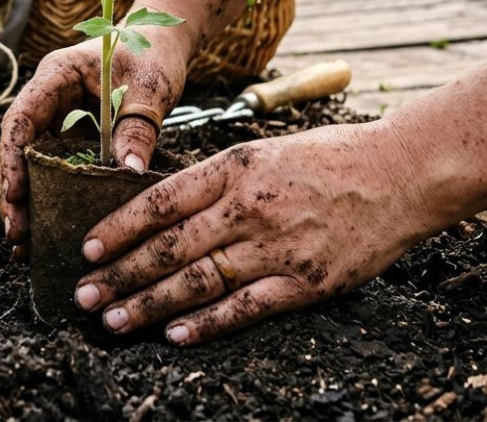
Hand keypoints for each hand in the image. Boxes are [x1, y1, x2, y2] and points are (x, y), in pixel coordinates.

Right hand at [0, 25, 190, 245]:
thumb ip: (138, 125)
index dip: (13, 158)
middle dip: (12, 192)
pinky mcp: (70, 137)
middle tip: (15, 234)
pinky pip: (52, 169)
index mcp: (56, 76)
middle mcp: (48, 99)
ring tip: (23, 245)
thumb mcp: (151, 87)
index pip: (22, 118)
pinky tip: (46, 232)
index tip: (14, 194)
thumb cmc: (153, 54)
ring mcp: (56, 119)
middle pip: (17, 148)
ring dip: (24, 201)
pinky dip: (48, 198)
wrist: (160, 43)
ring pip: (28, 164)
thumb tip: (129, 170)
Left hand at [72, 121, 436, 343]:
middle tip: (84, 294)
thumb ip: (214, 180)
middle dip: (120, 274)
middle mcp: (249, 206)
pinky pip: (245, 308)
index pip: (160, 201)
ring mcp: (277, 246)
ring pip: (198, 281)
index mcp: (234, 166)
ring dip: (149, 304)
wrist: (402, 171)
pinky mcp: (305, 282)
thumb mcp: (262, 151)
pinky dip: (206, 324)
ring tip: (114, 320)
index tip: (88, 249)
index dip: (119, 228)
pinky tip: (174, 335)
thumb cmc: (329, 157)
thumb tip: (158, 209)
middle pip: (170, 247)